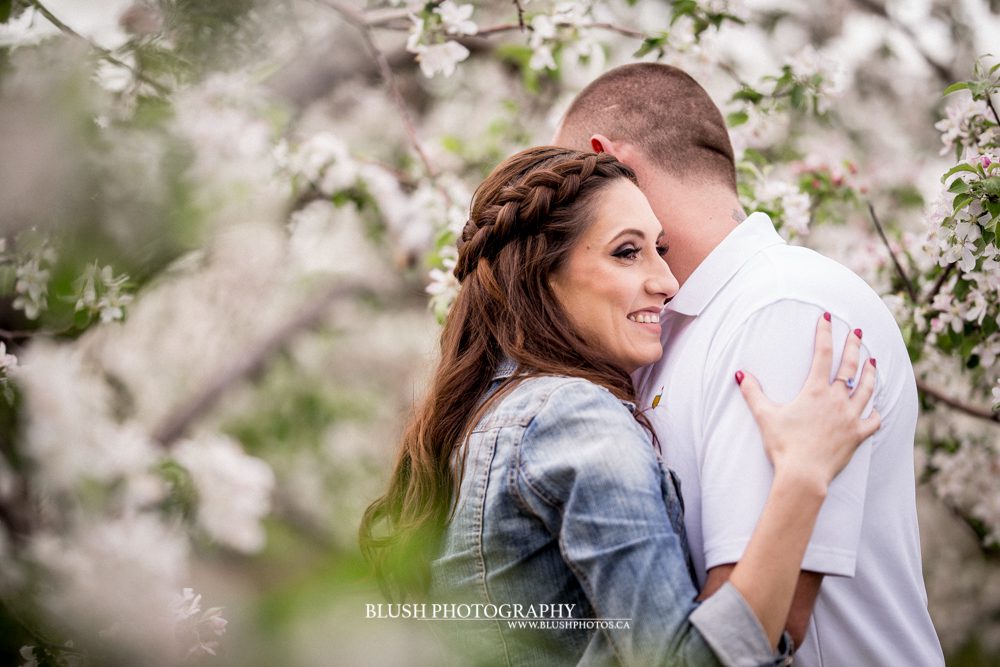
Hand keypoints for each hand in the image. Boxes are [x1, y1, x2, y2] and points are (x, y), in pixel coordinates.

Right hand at [735, 313, 880, 490]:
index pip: (822, 353)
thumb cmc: (783, 444)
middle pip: (849, 366)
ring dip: (870, 373)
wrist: (804, 474)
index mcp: (814, 391)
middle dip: (854, 345)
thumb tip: (740, 374)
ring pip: (866, 389)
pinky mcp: (857, 436)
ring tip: (872, 361)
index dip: (825, 333)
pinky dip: (875, 413)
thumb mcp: (764, 416)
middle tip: (858, 331)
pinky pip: (872, 420)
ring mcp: (850, 417)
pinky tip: (874, 409)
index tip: (828, 317)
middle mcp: (836, 400)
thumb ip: (753, 393)